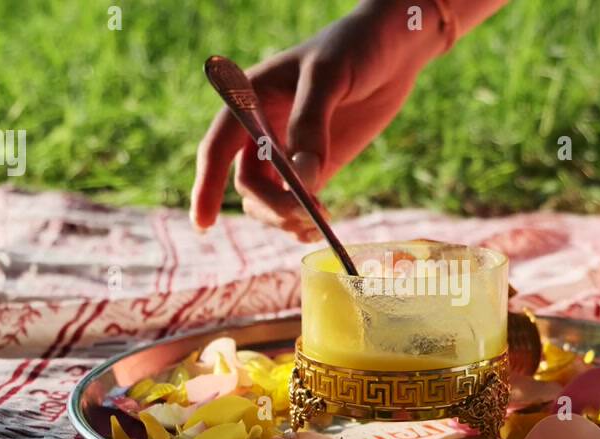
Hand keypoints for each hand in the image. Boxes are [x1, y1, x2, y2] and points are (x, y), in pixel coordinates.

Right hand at [190, 0, 445, 240]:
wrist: (394, 49)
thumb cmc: (353, 48)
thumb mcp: (328, 76)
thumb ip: (310, 124)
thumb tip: (301, 182)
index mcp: (250, 101)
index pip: (218, 148)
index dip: (207, 186)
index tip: (204, 223)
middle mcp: (263, 129)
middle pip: (249, 185)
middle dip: (271, 205)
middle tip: (305, 215)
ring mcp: (290, 151)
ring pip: (270, 200)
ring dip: (286, 219)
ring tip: (316, 225)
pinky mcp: (318, 164)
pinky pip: (299, 202)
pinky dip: (304, 220)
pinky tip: (319, 228)